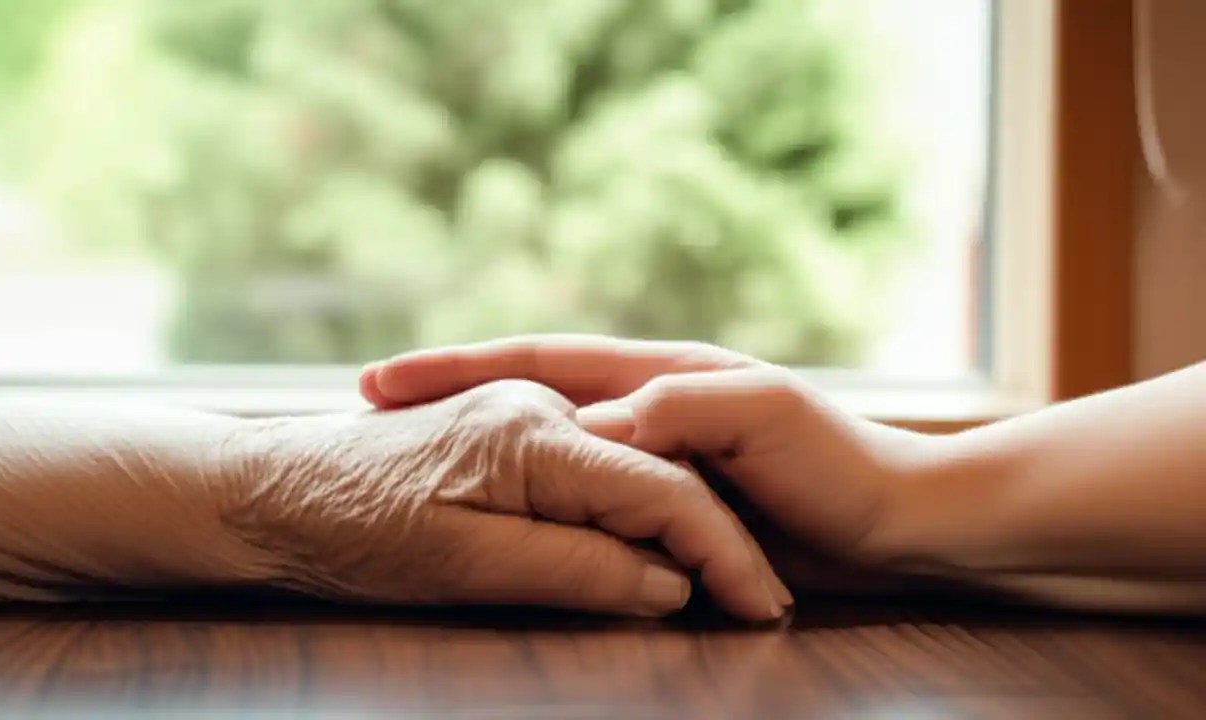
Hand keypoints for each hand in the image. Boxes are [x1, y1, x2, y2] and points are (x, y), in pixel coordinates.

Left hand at [223, 379, 789, 619]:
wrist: (255, 496)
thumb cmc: (348, 530)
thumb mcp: (464, 566)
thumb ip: (573, 569)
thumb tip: (664, 585)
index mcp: (536, 434)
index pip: (661, 492)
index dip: (717, 553)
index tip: (756, 609)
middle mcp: (541, 408)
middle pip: (657, 472)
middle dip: (711, 537)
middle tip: (756, 603)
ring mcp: (524, 413)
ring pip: (633, 468)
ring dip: (677, 527)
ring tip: (715, 584)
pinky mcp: (509, 430)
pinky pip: (596, 470)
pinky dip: (630, 515)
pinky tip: (638, 549)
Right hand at [360, 336, 947, 584]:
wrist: (900, 518)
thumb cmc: (836, 463)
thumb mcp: (755, 416)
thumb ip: (671, 409)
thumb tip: (586, 427)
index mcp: (657, 374)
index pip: (538, 357)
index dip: (459, 364)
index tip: (381, 381)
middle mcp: (647, 408)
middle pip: (528, 397)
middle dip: (451, 400)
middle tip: (372, 421)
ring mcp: (656, 457)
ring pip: (553, 457)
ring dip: (485, 460)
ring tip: (411, 473)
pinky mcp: (673, 505)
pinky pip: (591, 505)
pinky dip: (544, 512)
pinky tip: (502, 527)